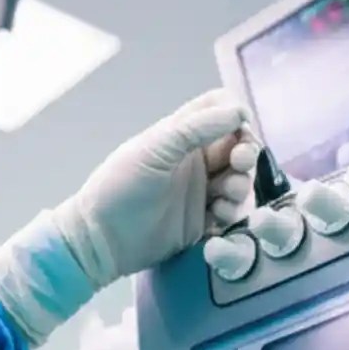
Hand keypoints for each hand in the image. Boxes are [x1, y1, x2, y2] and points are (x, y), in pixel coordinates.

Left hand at [52, 88, 259, 286]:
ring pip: (240, 179)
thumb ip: (195, 128)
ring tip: (225, 196)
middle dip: (246, 152)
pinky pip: (233, 211)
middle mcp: (195, 160)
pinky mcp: (203, 221)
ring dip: (241, 185)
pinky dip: (233, 211)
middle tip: (240, 163)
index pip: (220, 110)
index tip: (241, 126)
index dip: (236, 114)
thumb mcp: (155, 149)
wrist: (102, 239)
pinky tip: (217, 216)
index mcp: (181, 135)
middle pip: (239, 146)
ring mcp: (200, 191)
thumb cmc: (119, 187)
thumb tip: (237, 111)